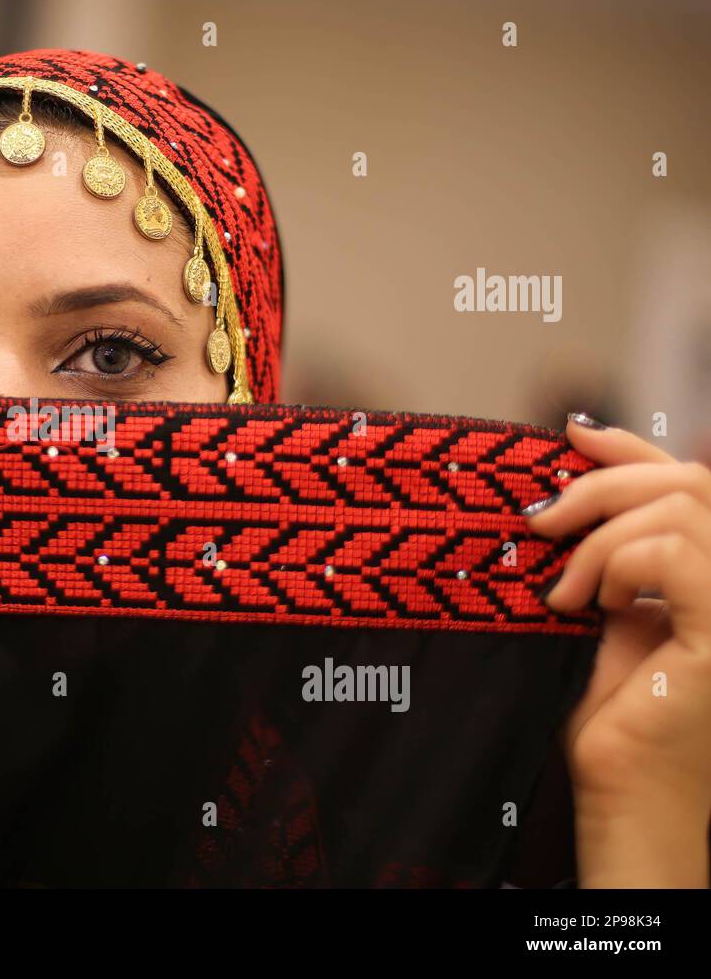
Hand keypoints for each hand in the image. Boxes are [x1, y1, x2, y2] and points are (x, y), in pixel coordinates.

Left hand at [525, 413, 710, 886]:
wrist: (623, 793)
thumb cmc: (610, 716)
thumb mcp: (606, 611)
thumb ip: (612, 553)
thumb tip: (576, 480)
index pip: (690, 483)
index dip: (630, 449)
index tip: (569, 437)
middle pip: (688, 482)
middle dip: (600, 488)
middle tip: (539, 525)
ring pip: (679, 510)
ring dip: (601, 540)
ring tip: (565, 594)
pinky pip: (675, 554)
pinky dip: (619, 563)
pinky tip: (591, 604)